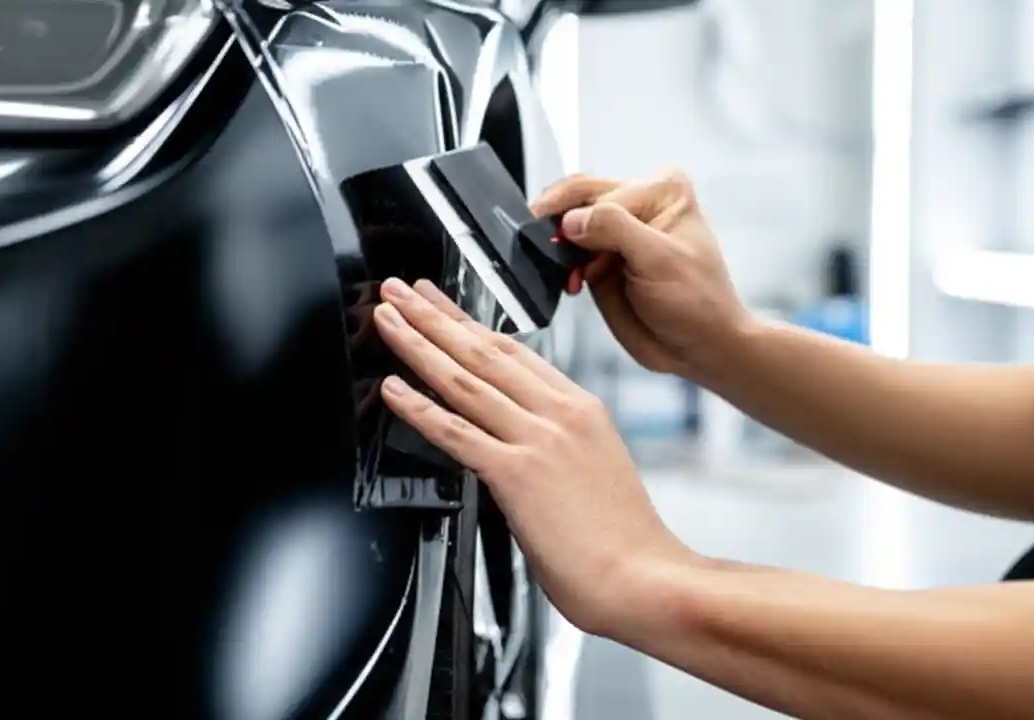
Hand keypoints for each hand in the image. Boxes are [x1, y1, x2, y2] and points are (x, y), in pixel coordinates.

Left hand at [373, 278, 692, 634]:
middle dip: (436, 315)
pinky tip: (393, 387)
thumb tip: (519, 443)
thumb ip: (557, 446)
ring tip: (388, 318)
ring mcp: (537, 440)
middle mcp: (559, 414)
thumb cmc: (624, 540)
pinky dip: (419, 406)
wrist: (645, 578)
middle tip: (401, 290)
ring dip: (419, 343)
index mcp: (582, 409)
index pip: (514, 352)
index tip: (443, 304)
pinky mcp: (516, 473)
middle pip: (484, 350)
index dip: (470, 323)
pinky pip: (456, 431)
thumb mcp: (597, 469)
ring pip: (464, 379)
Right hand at [533, 171, 751, 377]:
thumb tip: (571, 219)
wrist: (700, 346)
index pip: (601, 192)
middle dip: (559, 224)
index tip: (561, 240)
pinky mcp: (604, 258)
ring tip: (571, 277)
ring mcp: (619, 231)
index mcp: (661, 190)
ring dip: (559, 249)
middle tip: (543, 247)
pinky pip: (569, 252)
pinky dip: (562, 266)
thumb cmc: (698, 302)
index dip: (577, 216)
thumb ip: (614, 229)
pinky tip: (573, 283)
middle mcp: (638, 203)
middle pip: (579, 198)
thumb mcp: (659, 260)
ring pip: (568, 224)